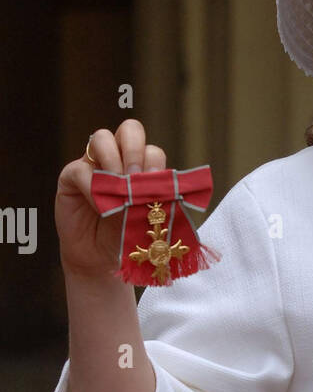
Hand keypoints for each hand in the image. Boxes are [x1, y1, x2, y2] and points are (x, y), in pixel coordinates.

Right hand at [56, 119, 167, 280]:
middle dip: (135, 150)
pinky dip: (93, 186)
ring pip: (102, 138)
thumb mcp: (148, 218)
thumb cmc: (128, 238)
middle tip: (136, 177)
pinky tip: (101, 206)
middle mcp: (119, 159)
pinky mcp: (71, 176)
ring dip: (114, 161)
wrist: (102, 261)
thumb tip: (163, 184)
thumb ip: (155, 198)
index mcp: (142, 167)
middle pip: (130, 130)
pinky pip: (80, 169)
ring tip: (119, 188)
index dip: (155, 164)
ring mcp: (94, 165)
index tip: (157, 187)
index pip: (151, 150)